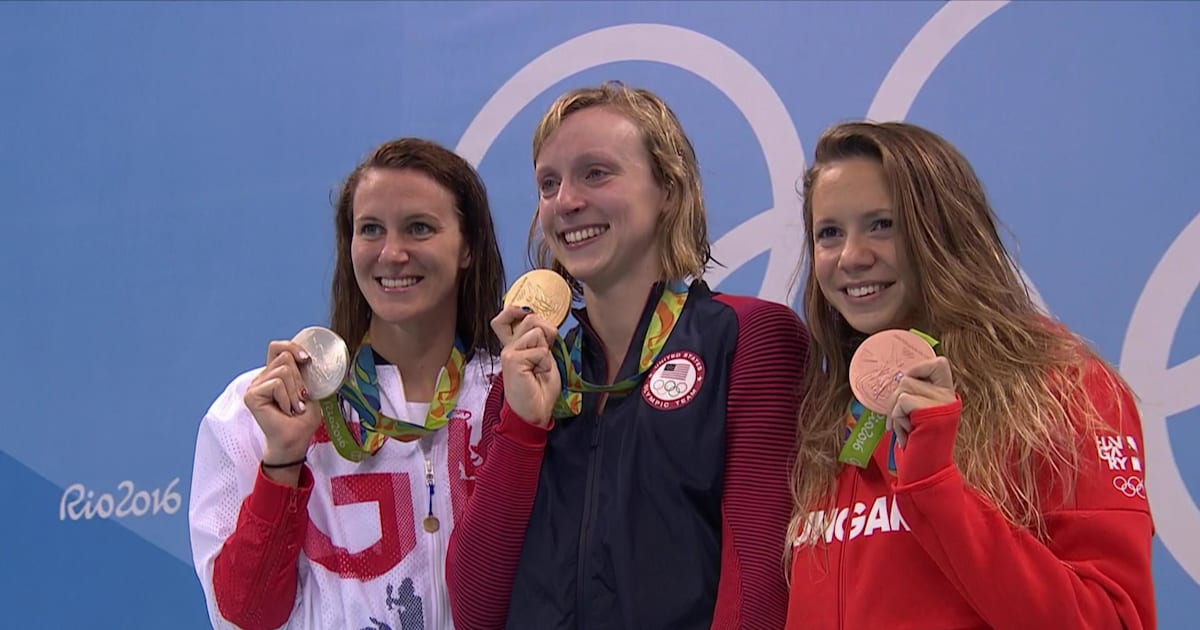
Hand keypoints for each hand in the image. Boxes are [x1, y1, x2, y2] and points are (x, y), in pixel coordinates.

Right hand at [244, 340, 323, 464]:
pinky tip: (285, 411)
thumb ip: (306, 373)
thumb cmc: (303, 420)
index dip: (292, 347)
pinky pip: (276, 384)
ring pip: (283, 371)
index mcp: (275, 374)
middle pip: (285, 357)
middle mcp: (263, 377)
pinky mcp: (251, 395)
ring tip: (293, 407)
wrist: (295, 440)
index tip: (307, 360)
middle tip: (299, 400)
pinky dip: (287, 398)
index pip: (278, 347)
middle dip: (299, 379)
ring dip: (294, 392)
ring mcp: (255, 386)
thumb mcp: (310, 390)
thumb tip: (308, 357)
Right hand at [492, 306, 560, 427]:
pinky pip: (540, 351)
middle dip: (547, 331)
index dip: (516, 310)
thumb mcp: (544, 358)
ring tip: (540, 368)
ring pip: (537, 332)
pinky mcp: (512, 360)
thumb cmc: (540, 389)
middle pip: (530, 318)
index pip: (504, 317)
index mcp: (514, 345)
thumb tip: (545, 324)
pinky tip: (537, 374)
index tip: (528, 315)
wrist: (536, 412)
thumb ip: (541, 340)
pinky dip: (545, 363)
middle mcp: (509, 347)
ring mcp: (509, 352)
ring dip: (546, 351)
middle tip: (546, 352)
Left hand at [887, 356, 956, 448]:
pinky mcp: (932, 412)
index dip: (918, 369)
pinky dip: (897, 418)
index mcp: (948, 394)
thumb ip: (916, 394)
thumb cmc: (919, 444)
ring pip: (902, 388)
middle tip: (899, 420)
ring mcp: (942, 403)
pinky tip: (906, 435)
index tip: (909, 393)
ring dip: (894, 411)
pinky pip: (902, 402)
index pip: (939, 362)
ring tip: (904, 429)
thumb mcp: (920, 414)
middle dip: (894, 399)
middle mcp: (948, 396)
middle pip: (908, 377)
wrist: (927, 471)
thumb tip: (898, 378)